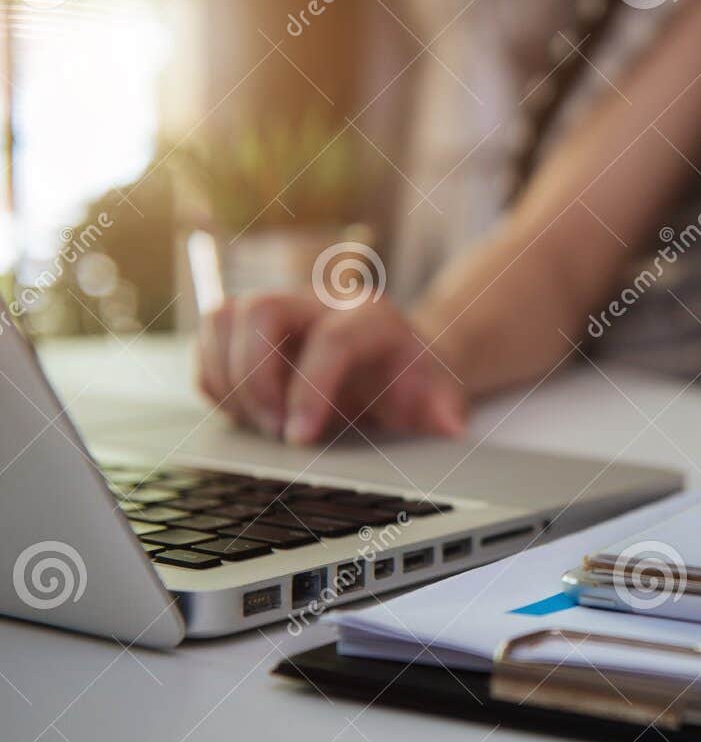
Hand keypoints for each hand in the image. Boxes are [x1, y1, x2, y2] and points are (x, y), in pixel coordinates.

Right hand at [196, 293, 466, 444]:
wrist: (398, 368)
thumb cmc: (415, 384)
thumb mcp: (440, 398)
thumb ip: (445, 410)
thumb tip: (450, 426)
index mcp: (370, 318)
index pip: (331, 340)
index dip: (310, 390)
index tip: (300, 437)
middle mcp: (319, 304)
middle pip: (261, 310)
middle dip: (256, 378)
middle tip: (275, 430)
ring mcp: (280, 313)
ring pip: (223, 319)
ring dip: (228, 380)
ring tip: (260, 425)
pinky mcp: (248, 332)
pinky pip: (208, 345)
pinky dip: (215, 384)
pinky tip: (245, 416)